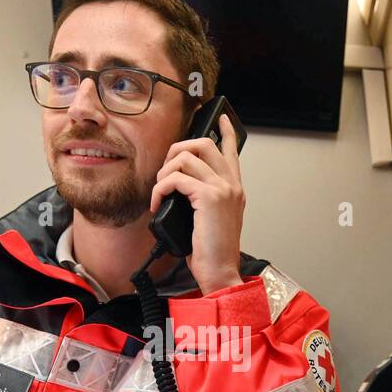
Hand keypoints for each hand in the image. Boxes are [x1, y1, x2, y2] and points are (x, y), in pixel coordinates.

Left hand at [149, 113, 245, 295]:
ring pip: (187, 157)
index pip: (231, 150)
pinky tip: (157, 204)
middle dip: (177, 149)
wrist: (220, 272)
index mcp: (234, 189)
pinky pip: (176, 179)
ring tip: (159, 192)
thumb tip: (176, 188)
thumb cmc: (211, 253)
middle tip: (165, 170)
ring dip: (164, 172)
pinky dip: (160, 189)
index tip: (218, 119)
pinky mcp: (210, 198)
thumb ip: (201, 200)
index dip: (224, 131)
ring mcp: (223, 189)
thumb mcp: (209, 221)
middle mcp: (232, 185)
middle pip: (204, 144)